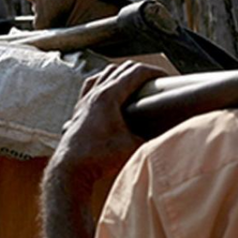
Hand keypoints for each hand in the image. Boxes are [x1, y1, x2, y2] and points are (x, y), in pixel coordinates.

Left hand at [53, 61, 165, 187]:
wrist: (71, 169)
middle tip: (156, 81)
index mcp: (109, 96)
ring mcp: (85, 99)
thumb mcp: (134, 147)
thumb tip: (165, 134)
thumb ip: (151, 137)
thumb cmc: (99, 157)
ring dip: (123, 73)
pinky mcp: (79, 109)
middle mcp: (95, 93)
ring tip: (135, 83)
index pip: (136, 73)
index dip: (155, 72)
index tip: (166, 78)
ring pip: (105, 73)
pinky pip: (92, 84)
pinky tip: (110, 90)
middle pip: (122, 69)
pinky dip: (104, 81)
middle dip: (142, 71)